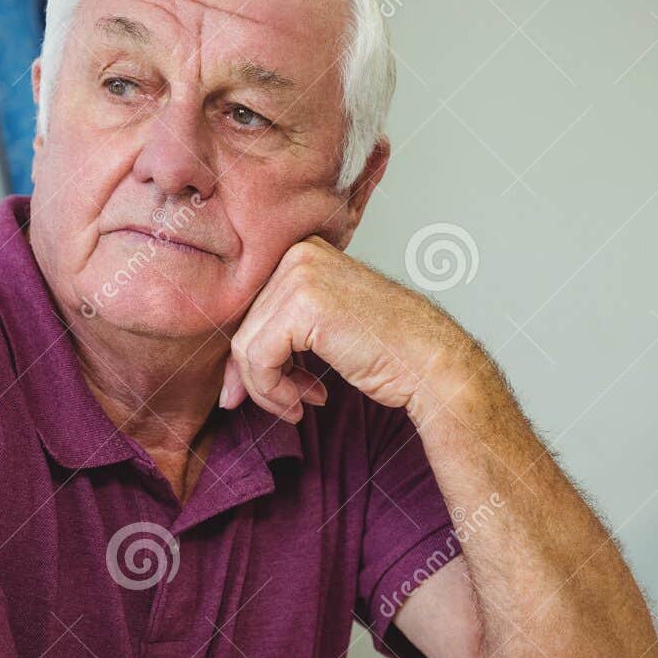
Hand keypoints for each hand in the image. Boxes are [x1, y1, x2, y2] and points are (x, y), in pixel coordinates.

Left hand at [219, 236, 479, 421]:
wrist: (429, 362)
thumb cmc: (385, 352)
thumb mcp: (323, 330)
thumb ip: (280, 335)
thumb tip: (228, 380)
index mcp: (302, 252)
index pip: (251, 309)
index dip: (250, 357)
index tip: (266, 390)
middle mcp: (298, 253)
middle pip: (244, 326)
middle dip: (258, 377)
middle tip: (287, 404)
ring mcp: (300, 274)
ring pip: (245, 347)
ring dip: (267, 389)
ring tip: (298, 405)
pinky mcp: (302, 305)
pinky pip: (258, 359)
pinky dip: (273, 391)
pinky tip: (305, 402)